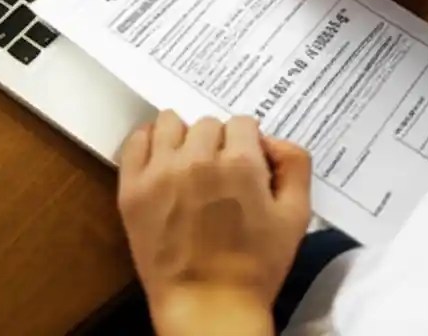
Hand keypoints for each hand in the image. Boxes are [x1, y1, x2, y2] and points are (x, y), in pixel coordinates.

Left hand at [118, 111, 311, 335]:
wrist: (208, 303)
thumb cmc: (256, 265)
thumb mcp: (296, 216)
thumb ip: (294, 166)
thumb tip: (271, 141)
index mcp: (240, 163)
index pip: (242, 123)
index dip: (247, 142)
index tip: (246, 162)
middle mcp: (197, 158)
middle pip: (208, 124)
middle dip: (218, 142)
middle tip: (220, 170)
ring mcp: (159, 171)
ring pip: (170, 123)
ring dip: (183, 136)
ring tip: (189, 161)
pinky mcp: (132, 186)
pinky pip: (136, 141)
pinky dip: (149, 142)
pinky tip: (161, 160)